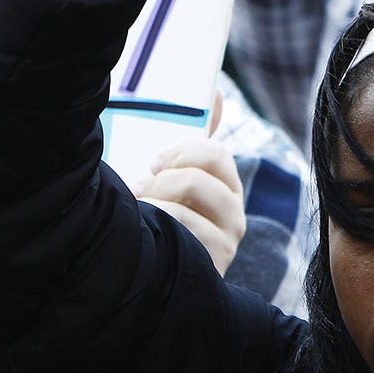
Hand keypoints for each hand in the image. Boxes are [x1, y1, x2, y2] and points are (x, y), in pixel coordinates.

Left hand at [134, 136, 245, 276]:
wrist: (162, 279)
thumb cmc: (168, 219)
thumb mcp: (181, 180)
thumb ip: (195, 144)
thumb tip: (219, 93)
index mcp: (227, 186)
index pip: (215, 154)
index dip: (181, 151)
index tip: (154, 162)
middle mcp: (234, 213)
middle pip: (195, 179)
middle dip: (160, 181)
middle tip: (140, 188)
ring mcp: (227, 240)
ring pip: (182, 206)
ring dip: (152, 205)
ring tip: (139, 213)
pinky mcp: (214, 262)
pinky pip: (179, 232)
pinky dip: (156, 226)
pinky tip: (147, 232)